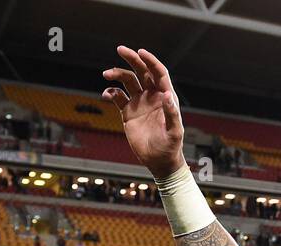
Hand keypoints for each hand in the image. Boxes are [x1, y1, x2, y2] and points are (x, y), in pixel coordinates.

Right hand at [101, 46, 185, 178]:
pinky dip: (110, 92)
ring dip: (117, 74)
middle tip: (120, 49)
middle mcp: (151, 96)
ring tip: (106, 74)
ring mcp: (139, 103)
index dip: (150, 61)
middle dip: (132, 59)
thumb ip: (171, 113)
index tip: (140, 52)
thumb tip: (167, 94)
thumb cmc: (171, 147)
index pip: (158, 73)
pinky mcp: (128, 112)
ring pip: (127, 81)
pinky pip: (117, 97)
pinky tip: (106, 95)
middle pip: (141, 71)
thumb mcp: (174, 132)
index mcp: (165, 97)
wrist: (159, 162)